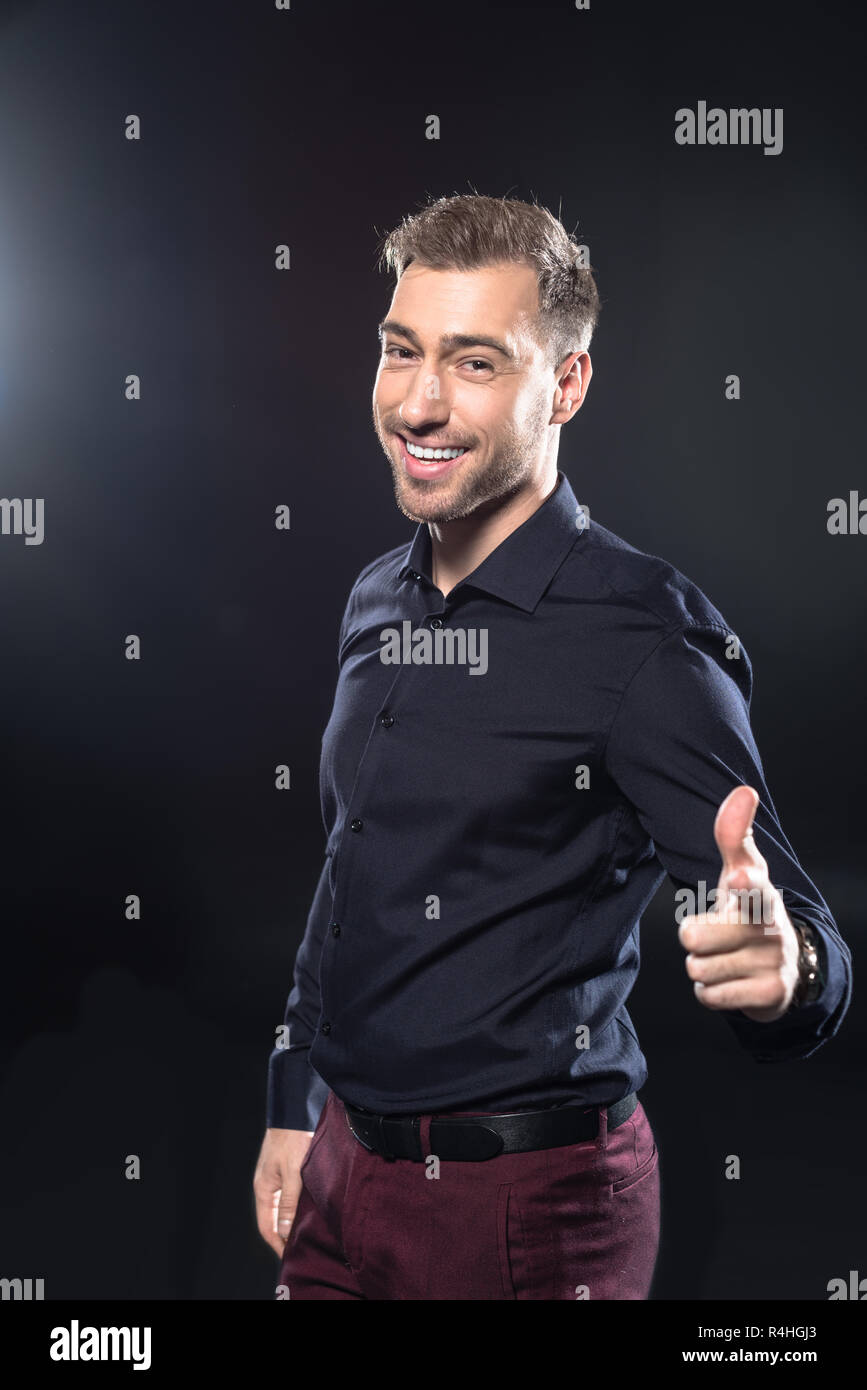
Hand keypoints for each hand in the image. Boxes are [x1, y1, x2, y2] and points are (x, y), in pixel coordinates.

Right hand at [253, 1127, 313, 1256]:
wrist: (296, 1109)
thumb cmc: (294, 1138)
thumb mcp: (293, 1172)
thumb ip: (289, 1202)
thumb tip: (284, 1230)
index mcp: (263, 1188)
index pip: (266, 1226)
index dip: (277, 1243)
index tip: (291, 1256)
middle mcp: (266, 1184)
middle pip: (273, 1218)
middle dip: (284, 1234)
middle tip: (301, 1247)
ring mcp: (275, 1176)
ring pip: (282, 1206)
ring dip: (291, 1220)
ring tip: (307, 1232)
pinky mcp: (285, 1168)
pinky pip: (288, 1194)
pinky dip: (296, 1206)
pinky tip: (309, 1209)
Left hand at [678, 785, 800, 1021]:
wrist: (787, 965)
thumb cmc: (750, 908)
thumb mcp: (743, 872)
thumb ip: (734, 834)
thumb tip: (744, 790)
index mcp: (760, 891)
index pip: (752, 884)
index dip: (744, 882)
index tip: (739, 877)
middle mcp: (770, 926)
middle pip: (693, 937)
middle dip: (693, 939)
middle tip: (713, 936)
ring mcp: (773, 961)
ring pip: (698, 969)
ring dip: (703, 967)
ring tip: (725, 958)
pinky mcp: (771, 995)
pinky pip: (711, 996)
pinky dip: (711, 992)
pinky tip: (730, 981)